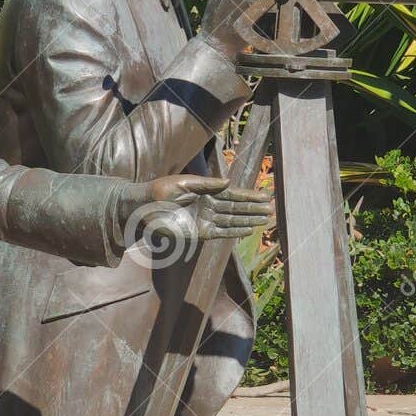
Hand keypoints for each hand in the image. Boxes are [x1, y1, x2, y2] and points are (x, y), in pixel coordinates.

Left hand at [118, 174, 271, 254]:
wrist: (144, 207)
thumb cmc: (160, 190)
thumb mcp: (184, 183)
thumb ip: (207, 184)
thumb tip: (228, 183)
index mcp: (206, 190)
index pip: (232, 193)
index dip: (249, 196)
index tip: (265, 195)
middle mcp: (209, 205)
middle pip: (236, 207)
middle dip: (254, 209)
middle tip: (272, 209)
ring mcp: (205, 219)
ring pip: (232, 220)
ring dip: (248, 220)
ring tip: (265, 220)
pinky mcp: (199, 232)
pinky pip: (221, 232)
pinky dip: (234, 231)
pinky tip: (248, 230)